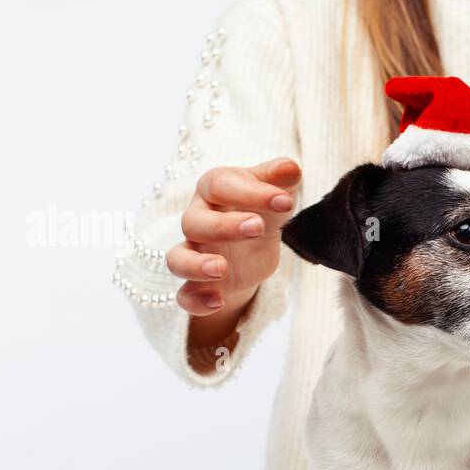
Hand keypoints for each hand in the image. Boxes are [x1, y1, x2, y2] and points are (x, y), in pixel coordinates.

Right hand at [167, 158, 301, 318]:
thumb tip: (291, 168)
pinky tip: (219, 301)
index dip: (252, 192)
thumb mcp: (273, 193)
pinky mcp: (197, 285)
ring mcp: (194, 253)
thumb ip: (279, 180)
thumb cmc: (260, 210)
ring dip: (196, 265)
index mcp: (213, 190)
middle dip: (223, 226)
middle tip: (257, 227)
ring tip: (223, 269)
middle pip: (194, 221)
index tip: (286, 201)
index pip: (220, 184)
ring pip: (178, 259)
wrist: (253, 249)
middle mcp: (197, 220)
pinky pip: (185, 295)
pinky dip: (197, 301)